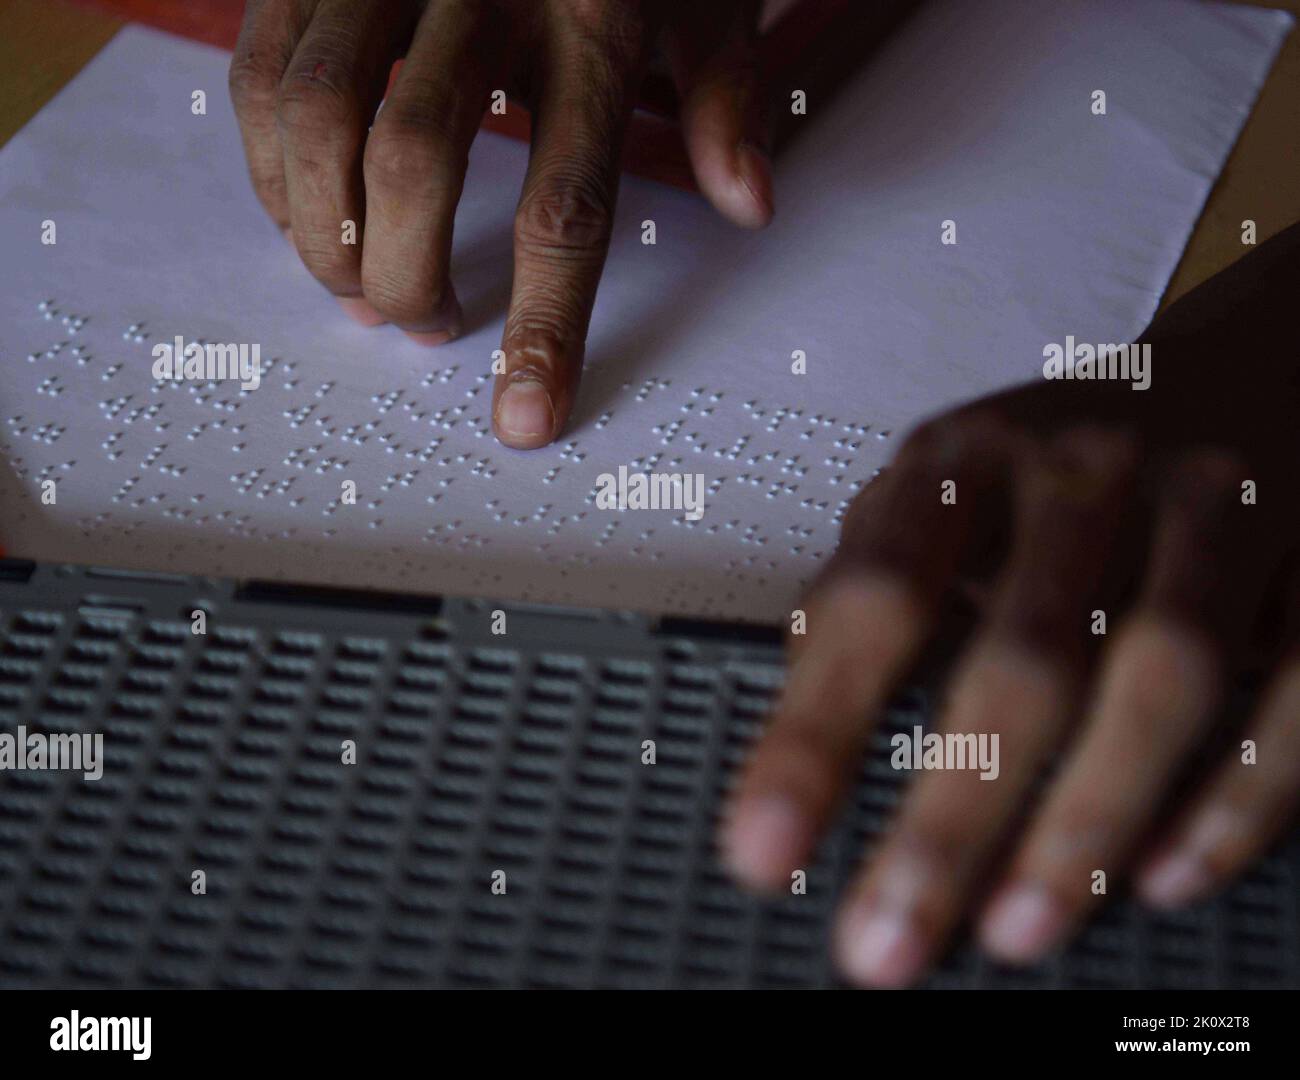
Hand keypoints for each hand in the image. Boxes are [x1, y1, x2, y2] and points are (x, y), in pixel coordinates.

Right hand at [228, 0, 772, 447]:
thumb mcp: (706, 4)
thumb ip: (723, 100)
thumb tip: (750, 204)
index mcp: (594, 20)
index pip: (565, 203)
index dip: (543, 325)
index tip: (523, 419)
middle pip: (411, 163)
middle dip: (402, 276)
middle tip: (426, 324)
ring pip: (317, 116)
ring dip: (322, 233)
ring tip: (357, 287)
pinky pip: (264, 69)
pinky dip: (270, 162)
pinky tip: (304, 213)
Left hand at [721, 222, 1299, 986]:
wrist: (1231, 363)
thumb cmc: (1049, 464)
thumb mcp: (939, 493)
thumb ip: (875, 596)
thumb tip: (794, 750)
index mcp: (960, 460)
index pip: (872, 600)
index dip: (814, 732)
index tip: (763, 851)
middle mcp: (1082, 470)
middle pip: (1019, 656)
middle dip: (951, 816)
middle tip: (889, 940)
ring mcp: (1211, 501)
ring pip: (1161, 672)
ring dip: (1089, 821)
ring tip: (1018, 931)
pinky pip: (1292, 682)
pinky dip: (1235, 793)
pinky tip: (1170, 872)